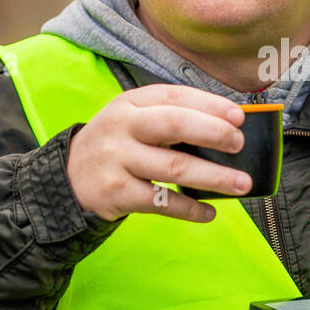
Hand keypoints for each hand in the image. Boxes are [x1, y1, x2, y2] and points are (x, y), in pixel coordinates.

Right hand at [65, 83, 250, 223]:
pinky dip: (190, 209)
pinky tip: (210, 212)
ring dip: (214, 177)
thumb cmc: (115, 146)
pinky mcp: (117, 192)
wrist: (67, 179)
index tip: (239, 116)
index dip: (211, 104)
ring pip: (174, 167)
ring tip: (241, 184)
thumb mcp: (132, 120)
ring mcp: (118, 160)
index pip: (176, 96)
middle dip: (214, 133)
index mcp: (131, 102)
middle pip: (175, 125)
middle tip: (239, 144)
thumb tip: (226, 129)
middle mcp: (123, 127)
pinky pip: (162, 201)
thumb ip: (170, 119)